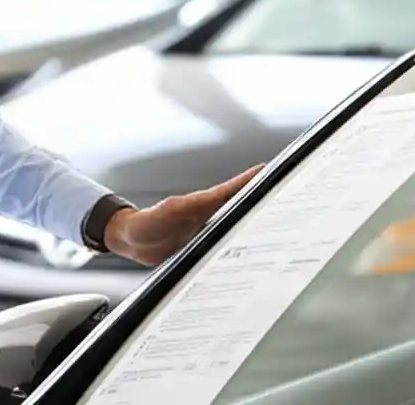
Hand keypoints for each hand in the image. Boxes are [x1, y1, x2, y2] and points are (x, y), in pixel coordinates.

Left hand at [104, 164, 263, 265]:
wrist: (131, 239)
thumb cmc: (146, 224)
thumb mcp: (168, 214)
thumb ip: (188, 207)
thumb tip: (210, 200)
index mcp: (202, 203)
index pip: (233, 189)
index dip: (251, 180)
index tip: (270, 170)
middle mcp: (207, 214)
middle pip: (239, 202)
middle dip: (261, 196)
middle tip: (283, 191)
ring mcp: (205, 227)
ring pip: (235, 220)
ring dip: (253, 215)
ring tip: (275, 214)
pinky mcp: (201, 242)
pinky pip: (226, 239)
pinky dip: (240, 237)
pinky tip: (250, 244)